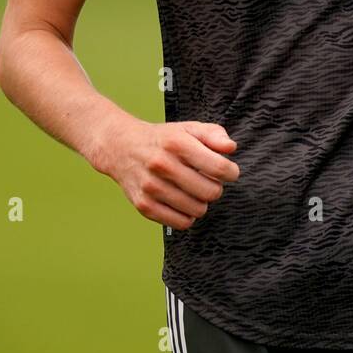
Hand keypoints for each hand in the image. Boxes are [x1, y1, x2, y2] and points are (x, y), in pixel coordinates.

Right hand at [92, 114, 239, 229]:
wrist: (121, 147)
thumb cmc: (163, 140)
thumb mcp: (189, 129)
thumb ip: (214, 135)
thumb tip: (231, 148)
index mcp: (177, 144)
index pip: (220, 168)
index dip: (231, 172)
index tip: (228, 171)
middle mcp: (163, 165)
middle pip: (211, 192)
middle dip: (216, 187)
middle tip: (207, 181)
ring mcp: (151, 187)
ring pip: (198, 210)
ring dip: (201, 202)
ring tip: (193, 191)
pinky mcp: (144, 205)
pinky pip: (181, 223)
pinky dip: (187, 215)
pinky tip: (183, 202)